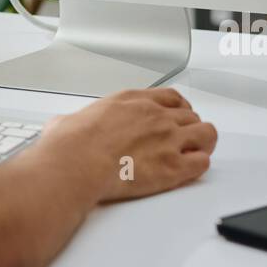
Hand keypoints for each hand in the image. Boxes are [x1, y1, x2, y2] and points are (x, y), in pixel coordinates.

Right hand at [38, 88, 216, 203]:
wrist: (76, 163)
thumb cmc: (71, 145)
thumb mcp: (68, 120)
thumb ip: (72, 121)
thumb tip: (61, 127)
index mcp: (133, 101)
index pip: (171, 97)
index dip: (180, 107)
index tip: (179, 114)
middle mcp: (156, 116)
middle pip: (191, 115)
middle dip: (189, 128)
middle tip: (185, 139)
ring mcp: (168, 140)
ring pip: (206, 134)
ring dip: (203, 143)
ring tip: (197, 152)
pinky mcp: (173, 167)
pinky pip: (202, 162)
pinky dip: (199, 166)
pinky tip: (191, 169)